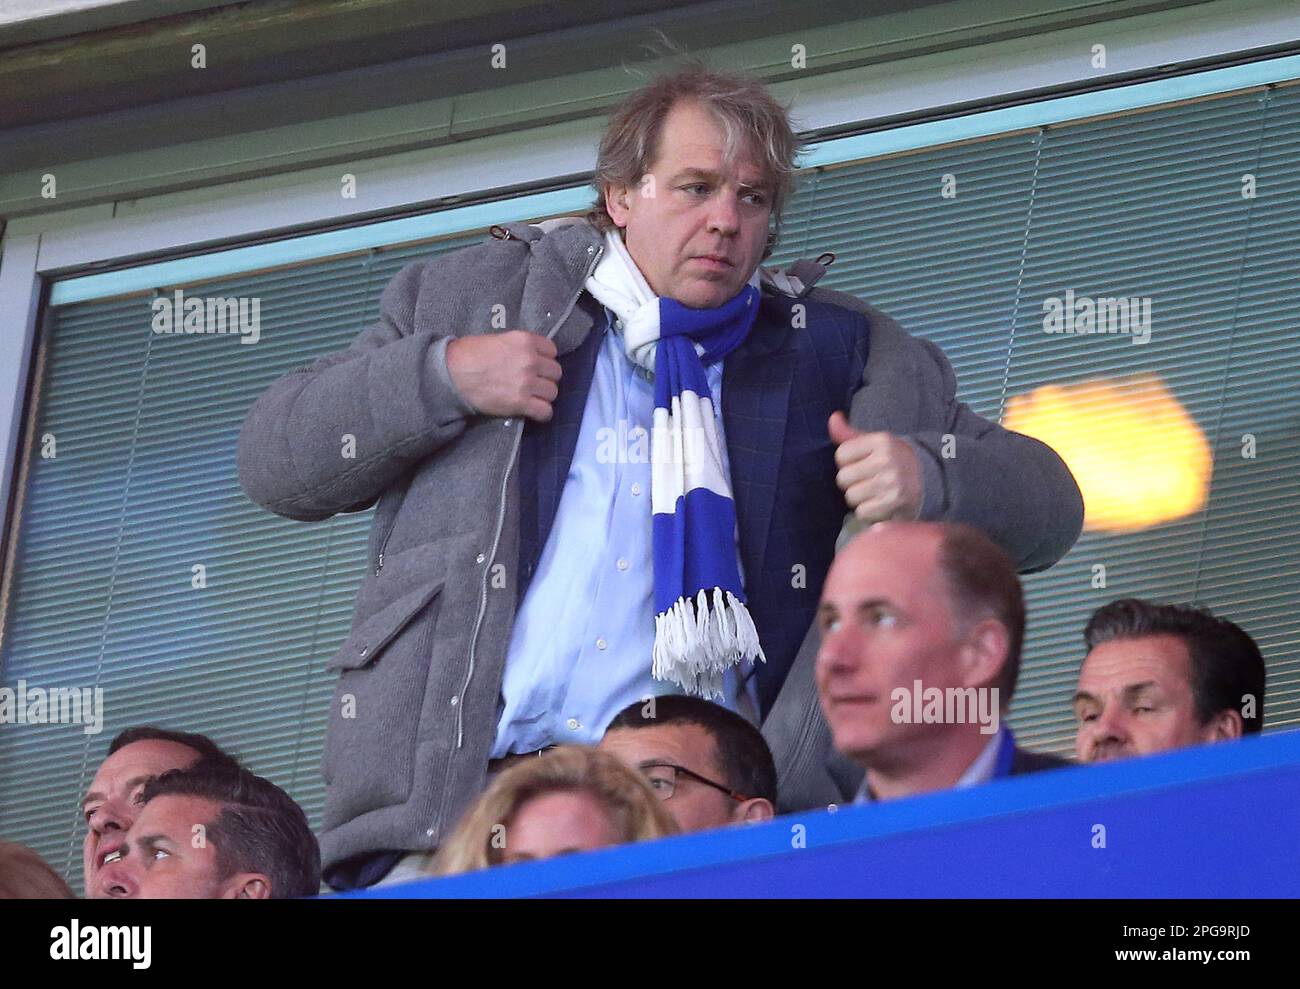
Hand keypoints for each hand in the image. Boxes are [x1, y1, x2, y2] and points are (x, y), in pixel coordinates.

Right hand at [445, 331, 560, 421]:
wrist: (452, 374)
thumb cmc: (468, 354)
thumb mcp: (498, 340)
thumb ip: (519, 347)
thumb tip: (530, 356)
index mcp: (525, 341)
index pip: (552, 350)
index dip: (545, 359)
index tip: (537, 365)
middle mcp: (530, 360)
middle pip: (555, 373)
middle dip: (546, 378)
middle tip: (534, 383)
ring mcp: (527, 382)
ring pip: (553, 392)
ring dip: (544, 396)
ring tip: (532, 397)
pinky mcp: (520, 403)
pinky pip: (545, 411)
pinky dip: (542, 413)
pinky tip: (533, 411)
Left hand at [828, 411, 923, 522]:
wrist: (927, 480)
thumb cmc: (892, 460)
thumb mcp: (874, 443)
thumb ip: (849, 434)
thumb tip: (833, 418)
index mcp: (881, 440)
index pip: (841, 455)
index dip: (847, 462)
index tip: (862, 463)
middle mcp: (886, 459)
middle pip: (843, 478)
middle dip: (852, 482)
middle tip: (868, 480)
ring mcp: (892, 482)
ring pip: (851, 497)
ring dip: (859, 499)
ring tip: (874, 492)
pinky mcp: (895, 502)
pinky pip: (863, 512)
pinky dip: (869, 512)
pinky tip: (880, 504)